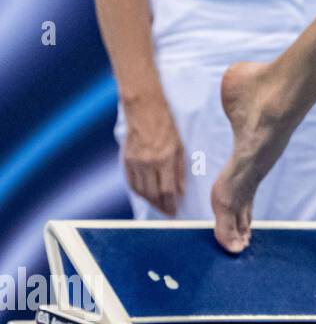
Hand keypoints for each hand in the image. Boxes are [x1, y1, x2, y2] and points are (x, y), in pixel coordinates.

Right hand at [122, 94, 185, 215]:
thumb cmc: (168, 126)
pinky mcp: (126, 160)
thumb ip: (180, 170)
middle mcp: (148, 163)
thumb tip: (180, 192)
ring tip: (158, 206)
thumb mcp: (180, 147)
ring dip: (150, 201)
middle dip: (161, 206)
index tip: (174, 212)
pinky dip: (138, 192)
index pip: (167, 190)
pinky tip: (145, 196)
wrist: (144, 110)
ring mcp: (135, 162)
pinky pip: (131, 182)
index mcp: (165, 159)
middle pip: (153, 193)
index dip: (171, 204)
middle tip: (167, 213)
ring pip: (141, 190)